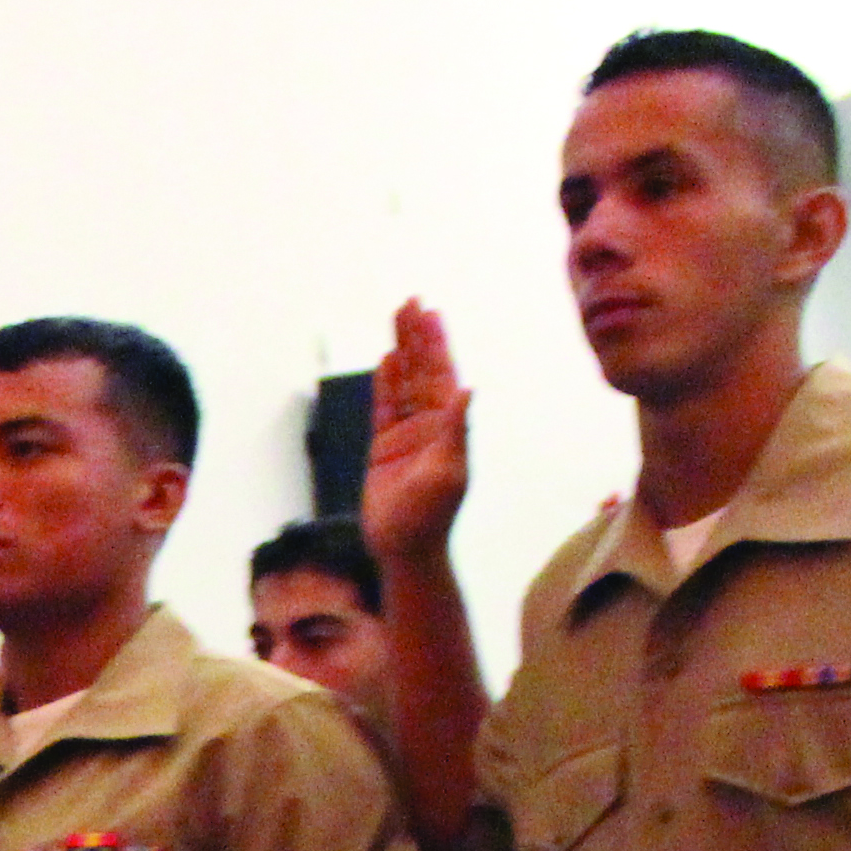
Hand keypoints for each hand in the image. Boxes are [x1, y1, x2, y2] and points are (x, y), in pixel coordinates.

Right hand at [363, 299, 472, 560]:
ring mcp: (407, 434)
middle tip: (410, 302)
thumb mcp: (448, 472)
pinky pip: (383, 407)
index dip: (436, 343)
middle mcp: (431, 424)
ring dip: (400, 351)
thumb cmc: (431, 516)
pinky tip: (385, 360)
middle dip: (417, 336)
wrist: (404, 549)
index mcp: (450, 426)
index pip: (442, 374)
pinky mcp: (384, 448)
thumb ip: (456, 430)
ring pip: (402, 383)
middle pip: (422, 370)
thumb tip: (467, 390)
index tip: (430, 313)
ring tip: (396, 319)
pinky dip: (383, 384)